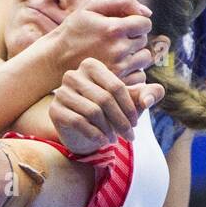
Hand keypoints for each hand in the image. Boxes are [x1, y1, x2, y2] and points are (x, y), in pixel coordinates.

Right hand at [40, 0, 154, 84]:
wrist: (54, 58)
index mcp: (114, 28)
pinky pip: (139, 75)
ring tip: (116, 52)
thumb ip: (123, 2)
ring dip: (134, 54)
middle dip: (133, 37)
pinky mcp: (116, 81)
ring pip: (144, 58)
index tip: (122, 26)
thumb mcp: (91, 6)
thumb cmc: (73, 29)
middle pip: (144, 40)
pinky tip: (117, 65)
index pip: (145, 23)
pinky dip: (132, 70)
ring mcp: (118, 67)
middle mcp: (118, 49)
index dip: (135, 22)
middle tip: (114, 39)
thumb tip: (148, 12)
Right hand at [49, 58, 164, 154]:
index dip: (130, 108)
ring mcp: (61, 92)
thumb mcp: (133, 101)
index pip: (116, 87)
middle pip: (104, 99)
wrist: (83, 130)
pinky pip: (79, 122)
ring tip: (114, 139)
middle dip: (121, 122)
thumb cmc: (110, 112)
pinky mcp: (55, 110)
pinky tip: (102, 140)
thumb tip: (148, 100)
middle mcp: (73, 75)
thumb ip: (150, 93)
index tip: (136, 124)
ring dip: (108, 129)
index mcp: (91, 66)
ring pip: (92, 111)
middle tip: (130, 136)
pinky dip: (95, 134)